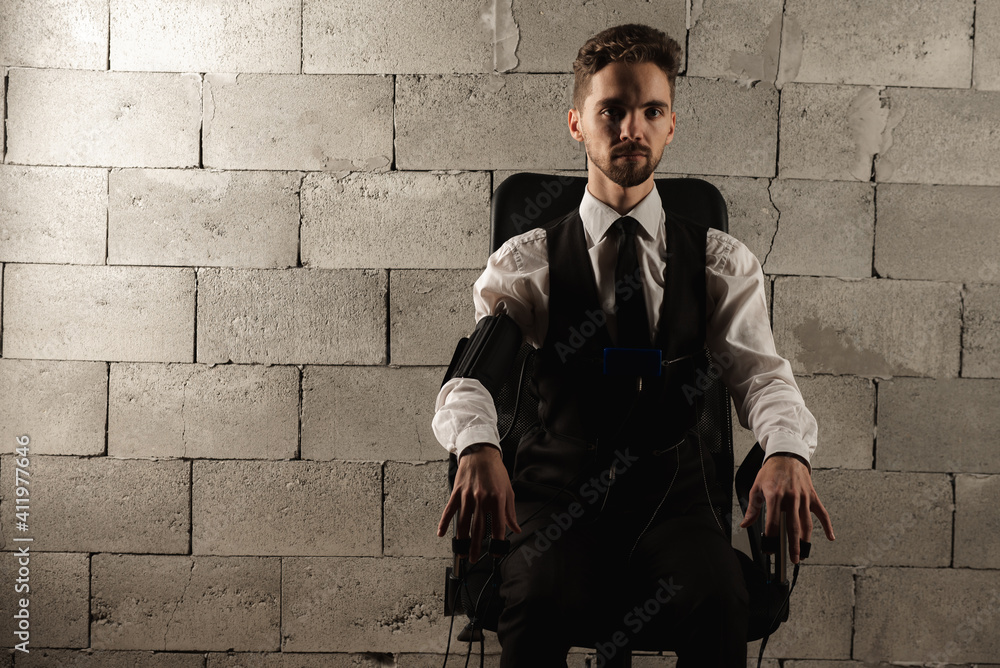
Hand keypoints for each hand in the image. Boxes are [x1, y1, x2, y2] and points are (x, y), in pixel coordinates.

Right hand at [437, 444, 521, 562]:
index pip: (498, 526)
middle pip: (478, 528)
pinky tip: (442, 533)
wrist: (481, 453)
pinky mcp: (457, 492)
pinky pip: (449, 510)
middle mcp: (482, 499)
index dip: (497, 542)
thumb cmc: (496, 471)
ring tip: (461, 552)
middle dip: (476, 546)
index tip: (495, 552)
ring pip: (463, 522)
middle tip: (474, 558)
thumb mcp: (508, 490)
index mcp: (497, 499)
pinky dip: (444, 523)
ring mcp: (467, 496)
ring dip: (462, 539)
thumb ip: (510, 512)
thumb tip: (516, 528)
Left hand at [739, 454, 834, 563]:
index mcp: (774, 496)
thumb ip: (752, 509)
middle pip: (792, 526)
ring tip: (804, 553)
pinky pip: (821, 513)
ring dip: (805, 540)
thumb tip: (745, 524)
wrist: (786, 456)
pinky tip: (830, 537)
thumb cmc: (770, 472)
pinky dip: (827, 526)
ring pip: (806, 523)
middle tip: (793, 559)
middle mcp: (790, 497)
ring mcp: (803, 497)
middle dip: (792, 545)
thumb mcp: (756, 488)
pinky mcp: (812, 496)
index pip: (773, 522)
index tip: (770, 549)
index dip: (771, 538)